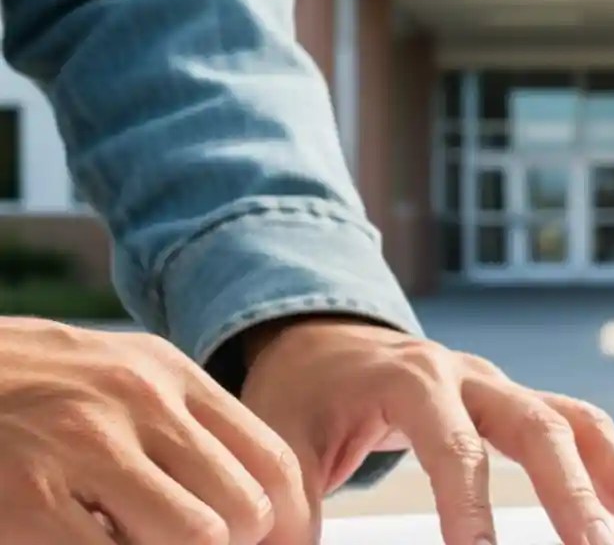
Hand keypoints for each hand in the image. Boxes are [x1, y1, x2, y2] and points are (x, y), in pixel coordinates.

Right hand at [0, 317, 307, 543]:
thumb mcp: (125, 381)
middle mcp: (141, 402)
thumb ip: (190, 431)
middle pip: (245, 508)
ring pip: (198, 536)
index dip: (291, 527)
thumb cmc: (35, 387)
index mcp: (172, 376)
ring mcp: (84, 446)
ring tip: (133, 539)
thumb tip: (260, 507)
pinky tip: (88, 540)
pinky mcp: (30, 496)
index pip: (274, 463)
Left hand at [240, 317, 613, 544]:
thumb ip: (291, 506)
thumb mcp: (282, 439)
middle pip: (541, 424)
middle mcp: (472, 376)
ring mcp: (506, 388)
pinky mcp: (525, 407)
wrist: (329, 341)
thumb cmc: (305, 393)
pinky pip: (588, 437)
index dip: (467, 501)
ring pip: (583, 425)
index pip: (450, 441)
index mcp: (410, 378)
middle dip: (577, 493)